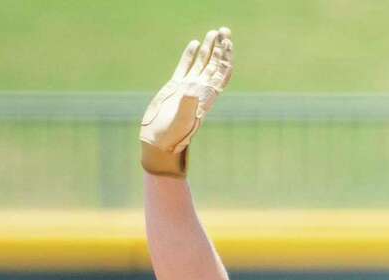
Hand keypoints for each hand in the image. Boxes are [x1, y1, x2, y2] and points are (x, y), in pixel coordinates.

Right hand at [139, 27, 233, 176]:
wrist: (160, 140)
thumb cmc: (173, 135)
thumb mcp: (182, 121)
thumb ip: (187, 106)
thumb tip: (192, 91)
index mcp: (206, 97)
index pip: (220, 73)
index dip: (226, 58)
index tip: (229, 43)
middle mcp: (199, 90)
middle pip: (214, 65)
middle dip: (220, 48)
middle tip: (223, 30)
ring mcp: (188, 87)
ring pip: (201, 63)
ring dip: (208, 48)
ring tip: (212, 32)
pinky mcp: (175, 86)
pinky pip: (185, 66)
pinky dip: (190, 55)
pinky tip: (194, 43)